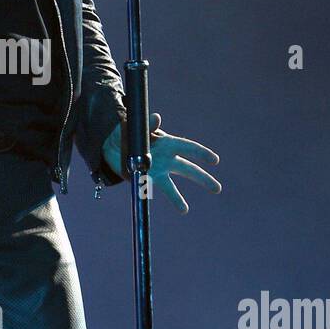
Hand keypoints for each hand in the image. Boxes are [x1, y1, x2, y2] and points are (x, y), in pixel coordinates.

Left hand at [101, 112, 220, 212]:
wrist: (112, 144)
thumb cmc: (129, 131)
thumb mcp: (138, 127)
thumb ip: (149, 125)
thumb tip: (157, 118)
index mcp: (168, 144)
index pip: (188, 148)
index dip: (202, 153)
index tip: (214, 160)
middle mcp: (166, 160)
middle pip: (188, 170)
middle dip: (203, 179)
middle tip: (217, 189)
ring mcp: (156, 171)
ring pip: (170, 187)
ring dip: (177, 199)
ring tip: (184, 210)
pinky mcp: (144, 179)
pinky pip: (149, 189)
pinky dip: (148, 194)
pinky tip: (148, 201)